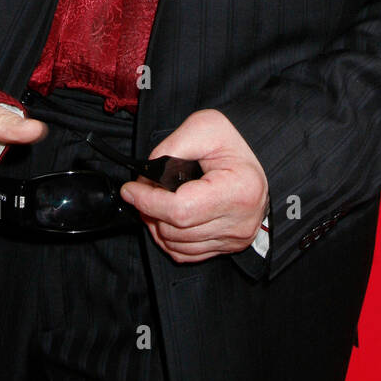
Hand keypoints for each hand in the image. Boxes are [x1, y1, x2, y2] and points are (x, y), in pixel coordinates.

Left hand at [120, 109, 268, 262]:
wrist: (250, 164)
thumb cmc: (230, 145)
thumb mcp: (204, 126)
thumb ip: (173, 147)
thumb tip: (147, 175)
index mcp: (238, 191)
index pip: (181, 209)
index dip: (148, 201)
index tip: (130, 189)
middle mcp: (240, 221)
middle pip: (176, 230)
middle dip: (149, 210)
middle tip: (142, 190)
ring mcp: (235, 238)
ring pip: (177, 245)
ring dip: (156, 225)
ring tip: (154, 202)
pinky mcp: (228, 246)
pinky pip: (186, 254)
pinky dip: (169, 239)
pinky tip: (165, 219)